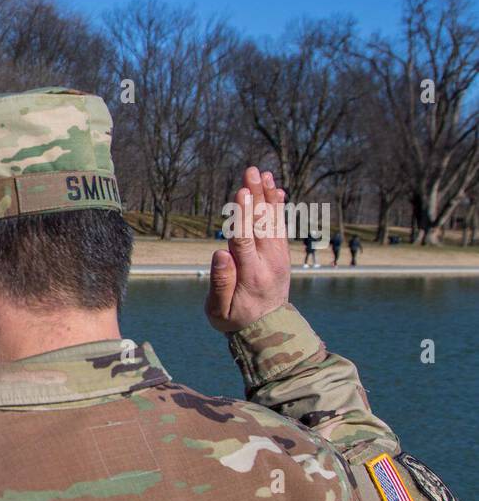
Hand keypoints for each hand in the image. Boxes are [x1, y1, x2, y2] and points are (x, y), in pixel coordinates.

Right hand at [205, 167, 290, 332]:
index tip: (241, 193)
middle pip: (261, 225)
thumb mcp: (218, 310)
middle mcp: (269, 263)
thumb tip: (220, 253)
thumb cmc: (235, 318)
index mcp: (251, 275)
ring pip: (273, 222)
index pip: (245, 240)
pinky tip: (276, 190)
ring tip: (264, 174)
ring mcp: (279, 258)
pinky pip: (280, 227)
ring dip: (268, 196)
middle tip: (252, 171)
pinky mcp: (282, 255)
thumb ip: (220, 283)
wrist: (267, 329)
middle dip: (256, 196)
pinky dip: (278, 208)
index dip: (242, 215)